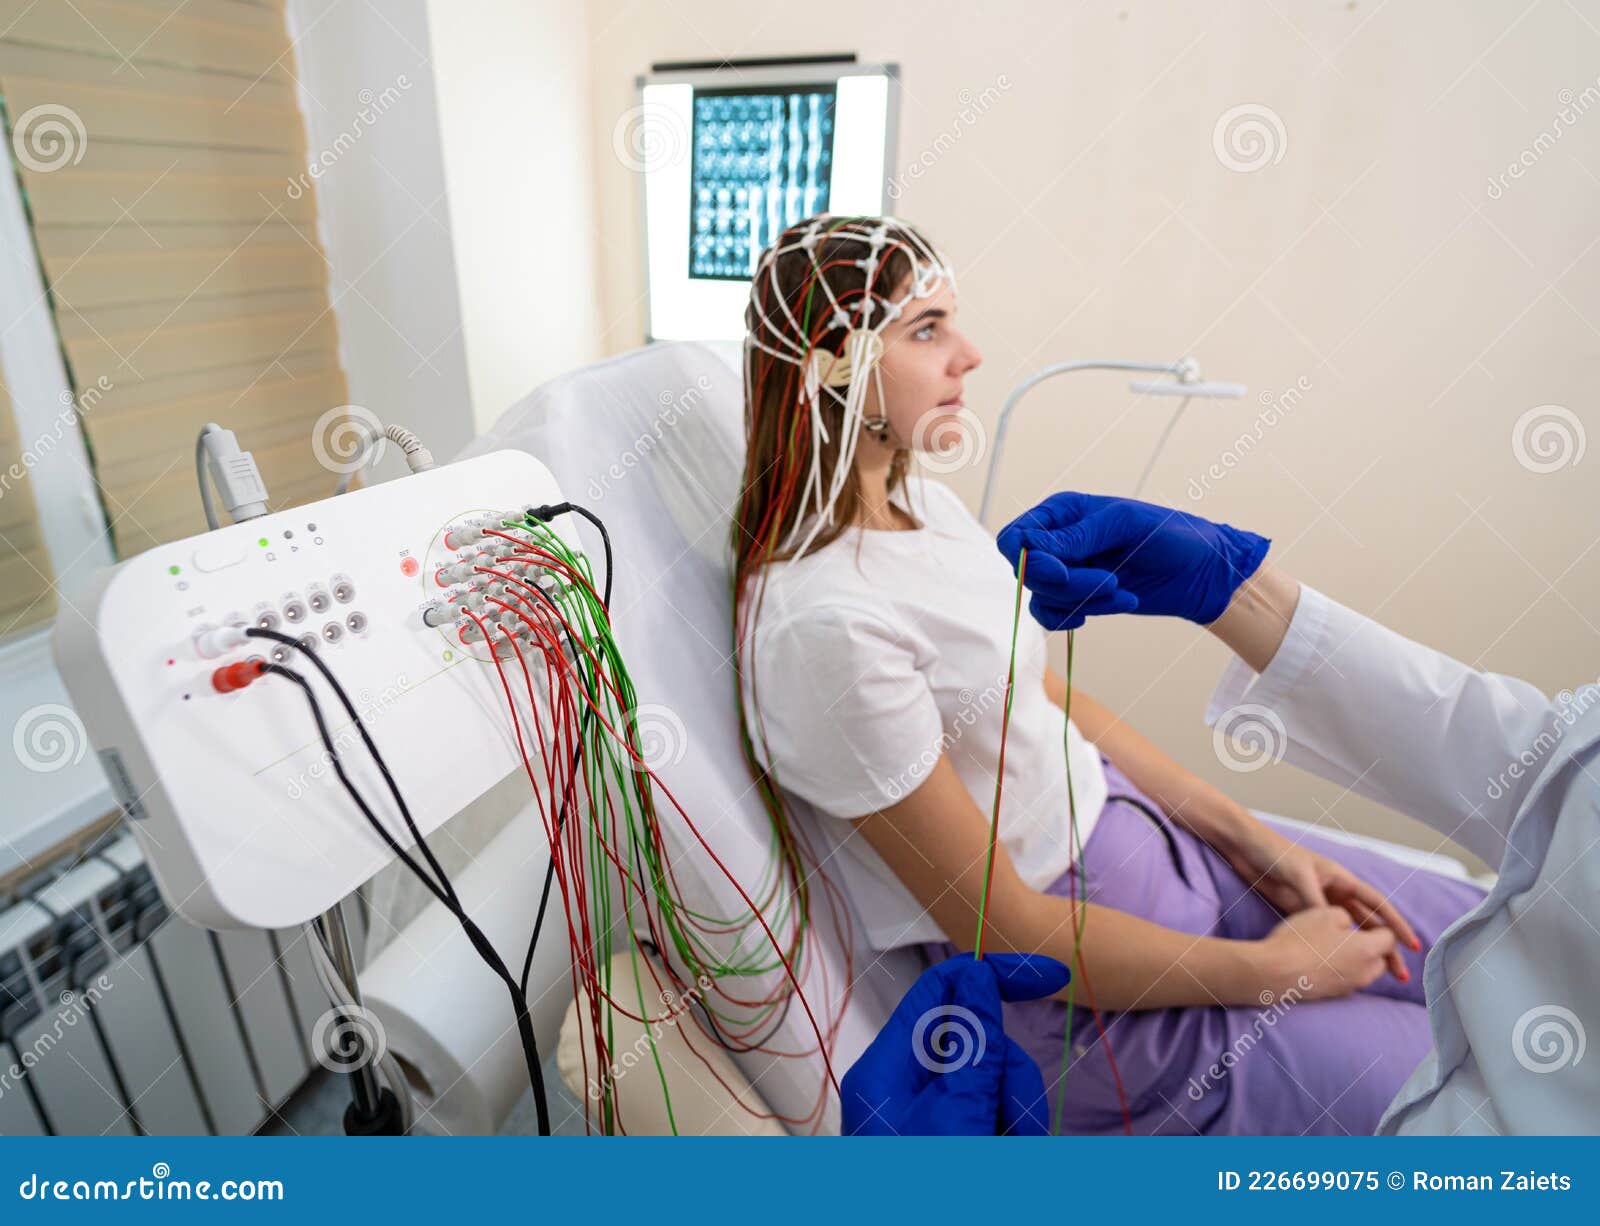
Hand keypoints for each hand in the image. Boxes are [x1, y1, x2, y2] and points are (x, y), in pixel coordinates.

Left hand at [840, 952, 1070, 1135]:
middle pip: (978, 1044)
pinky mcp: (947, 1142)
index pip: (939, 989)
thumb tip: (977, 974)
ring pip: (993, 1085)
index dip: (995, 974)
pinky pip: (992, 1117)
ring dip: (1017, 1115)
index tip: (1053, 976)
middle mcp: (901, 1088)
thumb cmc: (930, 1198)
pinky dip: (1010, 1134)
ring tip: (1014, 1149)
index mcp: (887, 1069)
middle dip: (1012, 1078)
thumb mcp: (958, 1114)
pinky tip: (1010, 1152)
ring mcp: (924, 1118)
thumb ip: (973, 1044)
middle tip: (1017, 1124)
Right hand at [996, 491, 1270, 628]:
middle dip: (1067, 585)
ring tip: (1123, 593)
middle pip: (1027, 573)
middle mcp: (1056, 541)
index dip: (1030, 561)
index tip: (1064, 573)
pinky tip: (1115, 606)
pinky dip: (1080, 617)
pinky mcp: (1078, 599)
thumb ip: (1079, 536)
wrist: (1201, 571)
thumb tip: (1035, 551)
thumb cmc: (1169, 533)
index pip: (1015, 539)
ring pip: (1042, 598)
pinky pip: (1053, 617)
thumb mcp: (1126, 524)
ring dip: (1082, 602)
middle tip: (1111, 582)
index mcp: (1060, 513)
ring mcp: (1066, 572)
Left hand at [1222, 824, 1421, 983]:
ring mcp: (1320, 904)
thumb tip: (1335, 925)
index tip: (1412, 946)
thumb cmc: (1274, 853)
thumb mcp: (1298, 874)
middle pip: (1369, 923)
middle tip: (1400, 974)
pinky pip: (1327, 934)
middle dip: (1386, 947)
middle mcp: (1335, 892)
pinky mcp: (1302, 912)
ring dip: (1364, 952)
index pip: (1377, 905)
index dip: (1396, 925)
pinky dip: (1338, 950)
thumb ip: (1315, 898)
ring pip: (1351, 932)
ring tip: (1379, 977)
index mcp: (1341, 879)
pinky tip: (1343, 967)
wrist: (1245, 849)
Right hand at [1256, 906, 1399, 1000]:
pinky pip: (1347, 979)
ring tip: (1333, 946)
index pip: (1391, 937)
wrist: (1276, 973)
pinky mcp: (1334, 996)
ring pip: (1365, 970)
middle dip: (1372, 945)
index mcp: (1369, 950)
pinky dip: (1340, 969)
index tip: (1369, 920)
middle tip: (1351, 933)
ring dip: (1356, 958)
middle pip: (1381, 958)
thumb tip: (1349, 927)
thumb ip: (1346, 916)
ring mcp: (1350, 987)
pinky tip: (1319, 960)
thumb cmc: (1302, 940)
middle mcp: (1366, 972)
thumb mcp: (1325, 914)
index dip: (1381, 925)